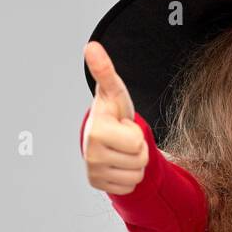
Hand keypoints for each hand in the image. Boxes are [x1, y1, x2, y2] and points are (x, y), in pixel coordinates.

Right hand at [83, 41, 148, 194]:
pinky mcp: (98, 185)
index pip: (138, 142)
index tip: (122, 125)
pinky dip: (128, 176)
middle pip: (140, 159)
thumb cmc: (112, 112)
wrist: (102, 135)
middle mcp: (91, 154)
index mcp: (96, 131)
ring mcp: (93, 172)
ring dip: (135, 162)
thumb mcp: (114, 92)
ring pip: (137, 174)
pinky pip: (130, 186)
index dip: (136, 132)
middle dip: (138, 148)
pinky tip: (118, 163)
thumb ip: (105, 70)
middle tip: (124, 138)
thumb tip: (92, 46)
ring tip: (121, 149)